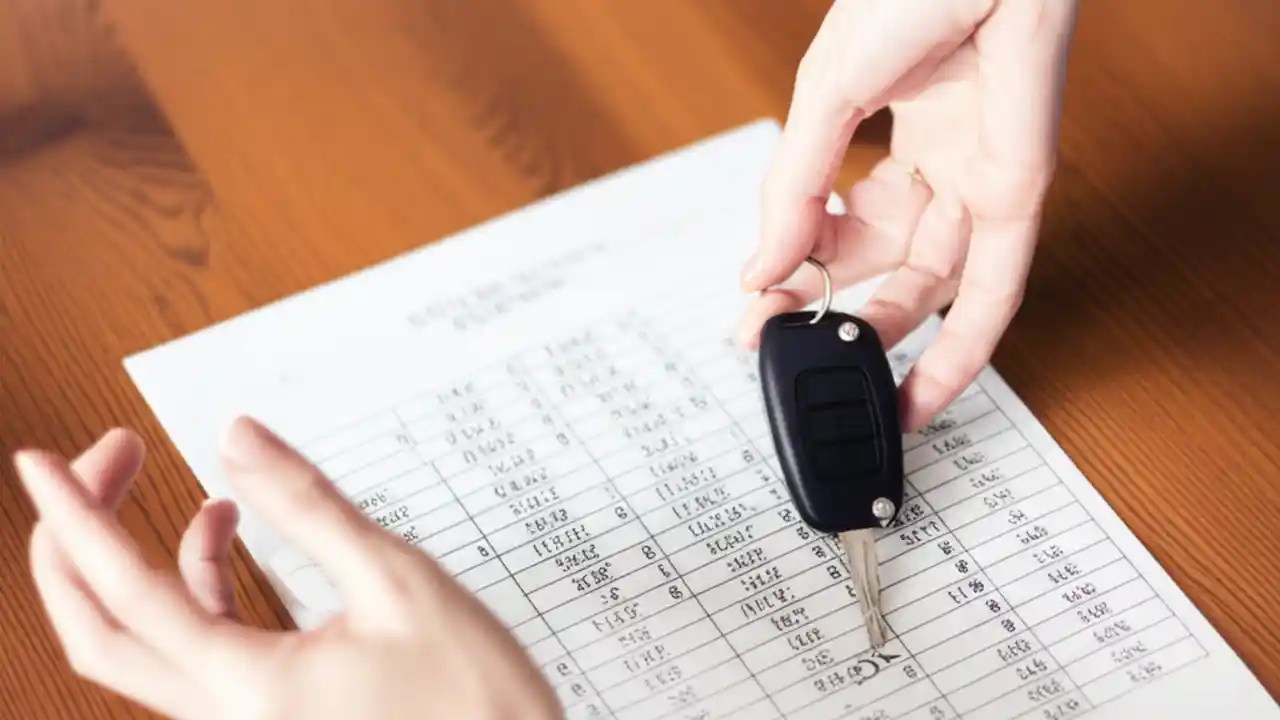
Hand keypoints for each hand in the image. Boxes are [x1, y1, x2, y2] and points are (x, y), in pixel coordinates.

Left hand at [16, 419, 559, 719]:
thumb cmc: (472, 696)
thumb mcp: (396, 580)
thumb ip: (308, 506)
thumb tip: (238, 438)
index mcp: (249, 688)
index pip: (129, 591)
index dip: (77, 518)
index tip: (41, 462)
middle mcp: (226, 715)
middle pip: (101, 634)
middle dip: (79, 545)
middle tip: (96, 465)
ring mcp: (240, 718)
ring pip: (142, 644)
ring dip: (138, 561)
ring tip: (179, 487)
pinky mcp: (264, 711)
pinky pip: (194, 649)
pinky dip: (193, 586)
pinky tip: (226, 534)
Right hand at [739, 0, 1078, 429]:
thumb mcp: (826, 101)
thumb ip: (793, 192)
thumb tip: (760, 271)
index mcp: (888, 135)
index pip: (838, 225)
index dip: (796, 270)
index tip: (756, 306)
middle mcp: (938, 166)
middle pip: (884, 264)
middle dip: (832, 309)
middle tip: (783, 345)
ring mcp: (980, 183)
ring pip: (934, 285)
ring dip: (884, 336)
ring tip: (834, 371)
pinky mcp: (1019, 197)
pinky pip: (994, 289)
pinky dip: (961, 350)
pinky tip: (920, 395)